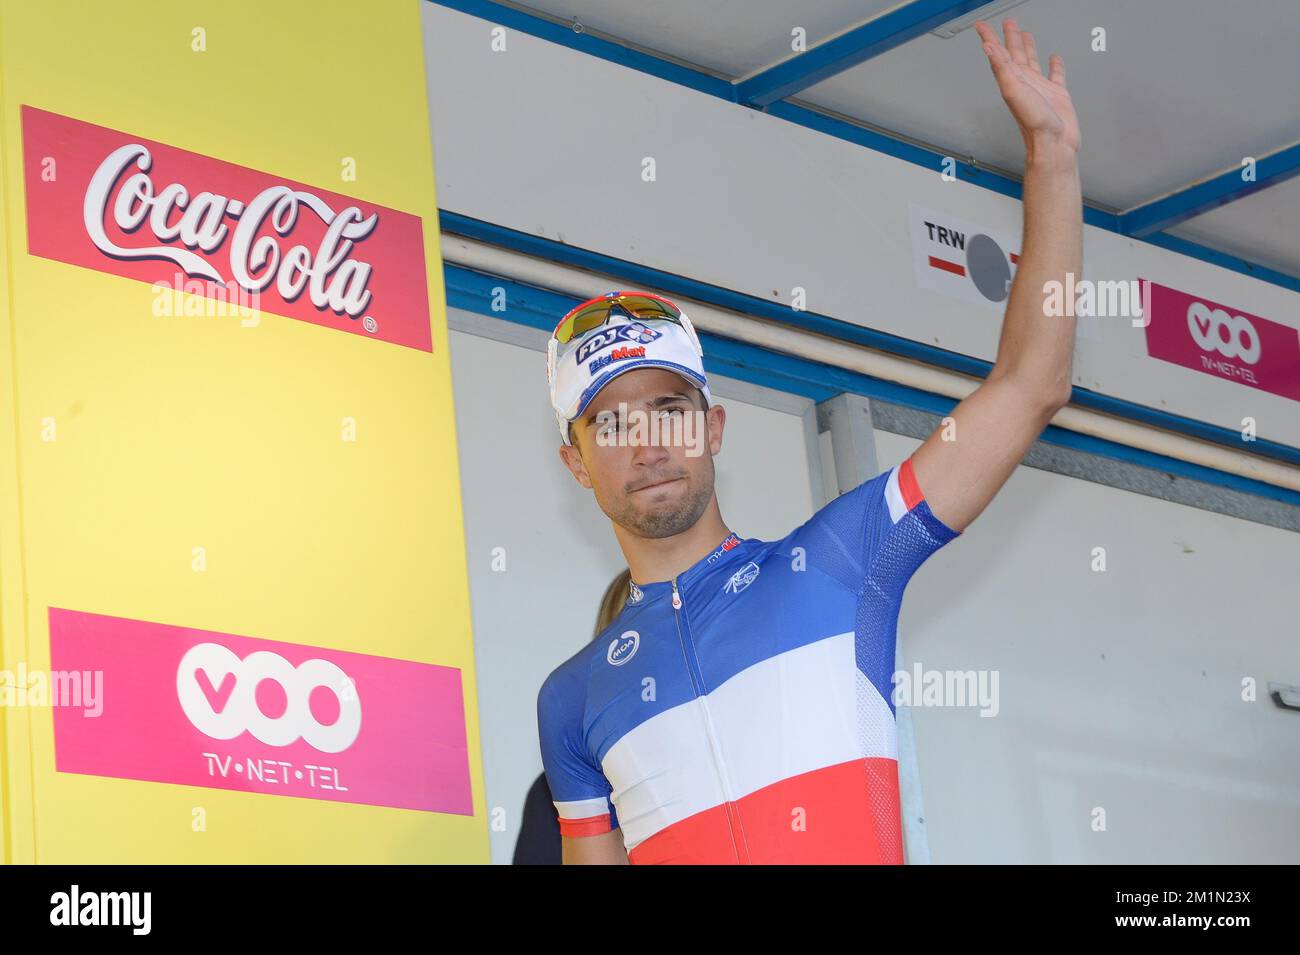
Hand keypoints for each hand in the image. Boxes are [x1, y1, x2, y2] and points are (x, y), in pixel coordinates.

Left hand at [974, 18, 1079, 155]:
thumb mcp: (1014, 91)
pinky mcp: (1056, 94)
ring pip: (1032, 61)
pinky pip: (1055, 75)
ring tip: (1025, 34)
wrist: (1053, 143)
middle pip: (1014, 53)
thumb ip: (1001, 68)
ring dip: (1027, 47)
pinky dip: (1055, 66)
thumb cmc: (1034, 123)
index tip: (981, 26)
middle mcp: (1023, 82)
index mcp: (1012, 79)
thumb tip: (987, 49)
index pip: (997, 53)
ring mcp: (1039, 87)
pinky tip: (1054, 59)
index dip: (989, 38)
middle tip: (1007, 23)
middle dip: (1009, 37)